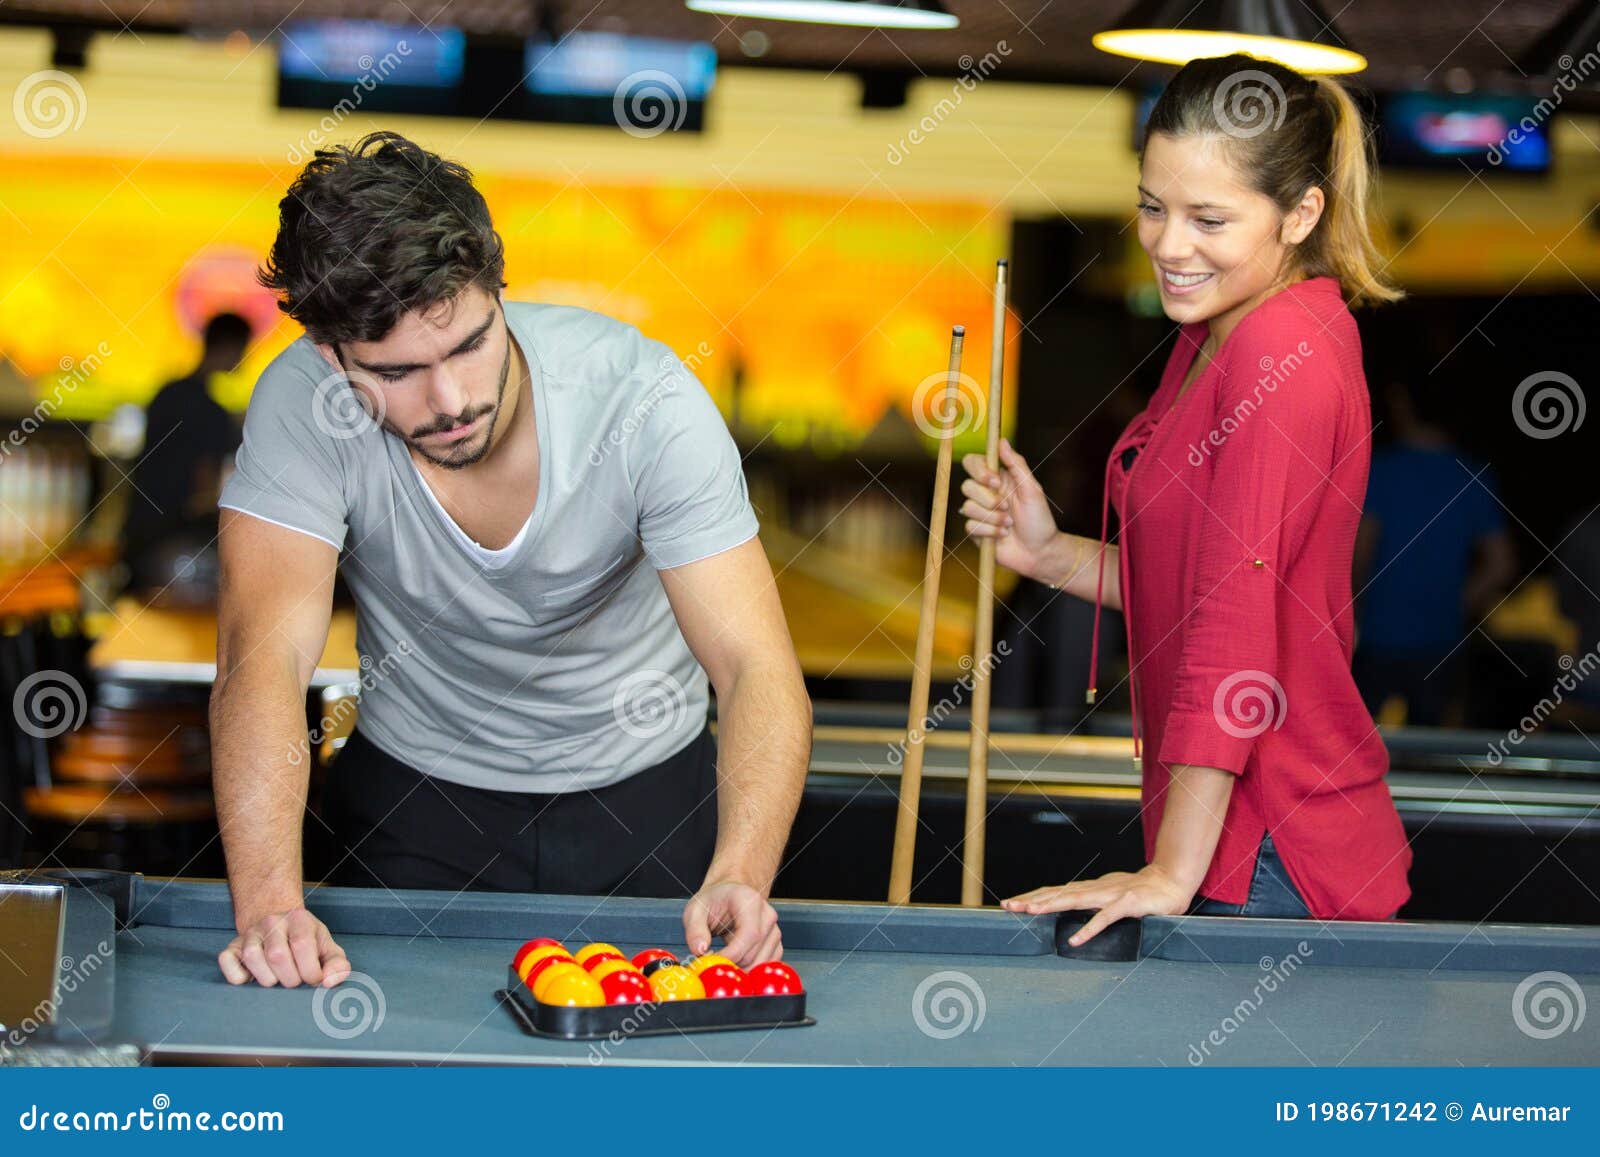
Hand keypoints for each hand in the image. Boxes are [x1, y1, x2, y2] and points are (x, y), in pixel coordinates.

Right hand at [218, 907, 351, 987]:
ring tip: (277, 978)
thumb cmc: (307, 944)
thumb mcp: (327, 949)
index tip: (313, 979)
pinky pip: (228, 962)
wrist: (280, 928)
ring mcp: (250, 933)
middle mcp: (272, 922)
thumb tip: (328, 982)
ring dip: (267, 979)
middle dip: (290, 978)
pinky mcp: (232, 947)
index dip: (310, 971)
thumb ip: (337, 965)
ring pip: (253, 958)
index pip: (302, 945)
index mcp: (300, 919)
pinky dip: (239, 977)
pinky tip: (252, 978)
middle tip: (295, 980)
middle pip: (277, 955)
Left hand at [682, 881, 780, 965]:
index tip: (712, 962)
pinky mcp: (776, 944)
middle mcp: (767, 915)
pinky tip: (735, 961)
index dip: (731, 955)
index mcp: (749, 901)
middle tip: (712, 962)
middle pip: (753, 953)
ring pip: (759, 963)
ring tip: (722, 959)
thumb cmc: (714, 902)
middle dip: (730, 964)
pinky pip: (765, 965)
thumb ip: (695, 930)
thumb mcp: (695, 910)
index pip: (749, 935)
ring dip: (739, 969)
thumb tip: (700, 950)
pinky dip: (749, 970)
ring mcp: (774, 930)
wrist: (728, 896)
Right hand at [960, 438, 1059, 580]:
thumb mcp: (1032, 489)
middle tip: (1007, 508)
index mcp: (998, 479)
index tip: (995, 482)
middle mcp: (986, 494)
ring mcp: (980, 513)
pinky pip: (970, 526)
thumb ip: (1016, 464)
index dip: (979, 471)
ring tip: (1010, 525)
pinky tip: (1004, 536)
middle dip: (988, 499)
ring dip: (992, 518)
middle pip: (966, 486)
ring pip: (967, 508)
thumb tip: (1002, 440)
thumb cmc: (1039, 520)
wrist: (1039, 552)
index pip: (973, 463)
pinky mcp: (976, 531)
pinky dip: (990, 532)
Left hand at [1001, 865, 1194, 946]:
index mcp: (1088, 889)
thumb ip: (1089, 901)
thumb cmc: (1138, 892)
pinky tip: (1074, 941)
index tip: (1010, 903)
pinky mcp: (1127, 904)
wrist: (1170, 882)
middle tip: (1007, 906)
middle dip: (1031, 900)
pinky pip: (1105, 918)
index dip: (1031, 896)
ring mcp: (1110, 895)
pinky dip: (1088, 929)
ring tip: (1030, 912)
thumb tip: (1067, 905)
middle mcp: (1094, 889)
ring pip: (1074, 900)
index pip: (1053, 891)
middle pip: (1056, 893)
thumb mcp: (1108, 896)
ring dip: (1050, 905)